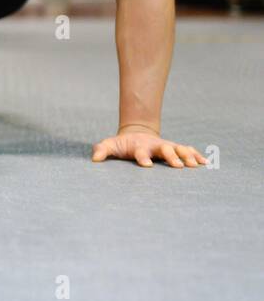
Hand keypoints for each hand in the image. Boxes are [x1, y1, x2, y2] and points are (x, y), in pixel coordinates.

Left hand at [91, 124, 206, 167]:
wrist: (137, 134)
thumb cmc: (123, 144)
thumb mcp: (111, 145)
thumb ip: (102, 150)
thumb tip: (94, 159)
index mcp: (139, 146)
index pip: (140, 152)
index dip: (142, 158)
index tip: (146, 165)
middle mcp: (155, 145)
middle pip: (165, 149)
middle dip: (171, 156)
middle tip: (178, 166)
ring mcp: (167, 146)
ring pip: (179, 149)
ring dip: (187, 156)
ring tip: (195, 165)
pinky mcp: (175, 149)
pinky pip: (188, 151)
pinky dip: (197, 155)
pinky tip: (206, 163)